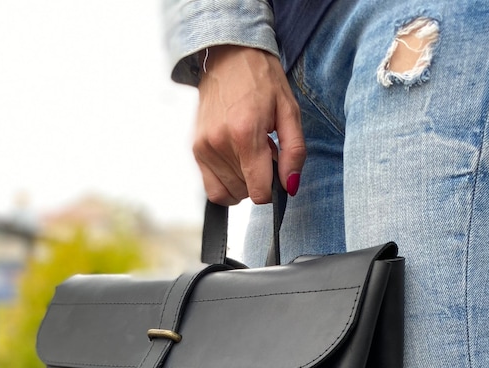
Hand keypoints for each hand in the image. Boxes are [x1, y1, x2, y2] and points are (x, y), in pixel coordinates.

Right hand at [193, 45, 306, 205]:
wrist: (229, 55)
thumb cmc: (261, 79)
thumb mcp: (289, 111)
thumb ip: (294, 152)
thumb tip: (290, 186)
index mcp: (245, 133)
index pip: (259, 191)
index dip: (273, 188)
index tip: (276, 170)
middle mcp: (219, 143)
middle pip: (245, 192)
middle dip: (259, 179)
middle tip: (263, 151)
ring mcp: (203, 147)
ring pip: (229, 192)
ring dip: (243, 180)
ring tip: (248, 152)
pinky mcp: (195, 149)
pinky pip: (212, 188)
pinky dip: (227, 184)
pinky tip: (235, 161)